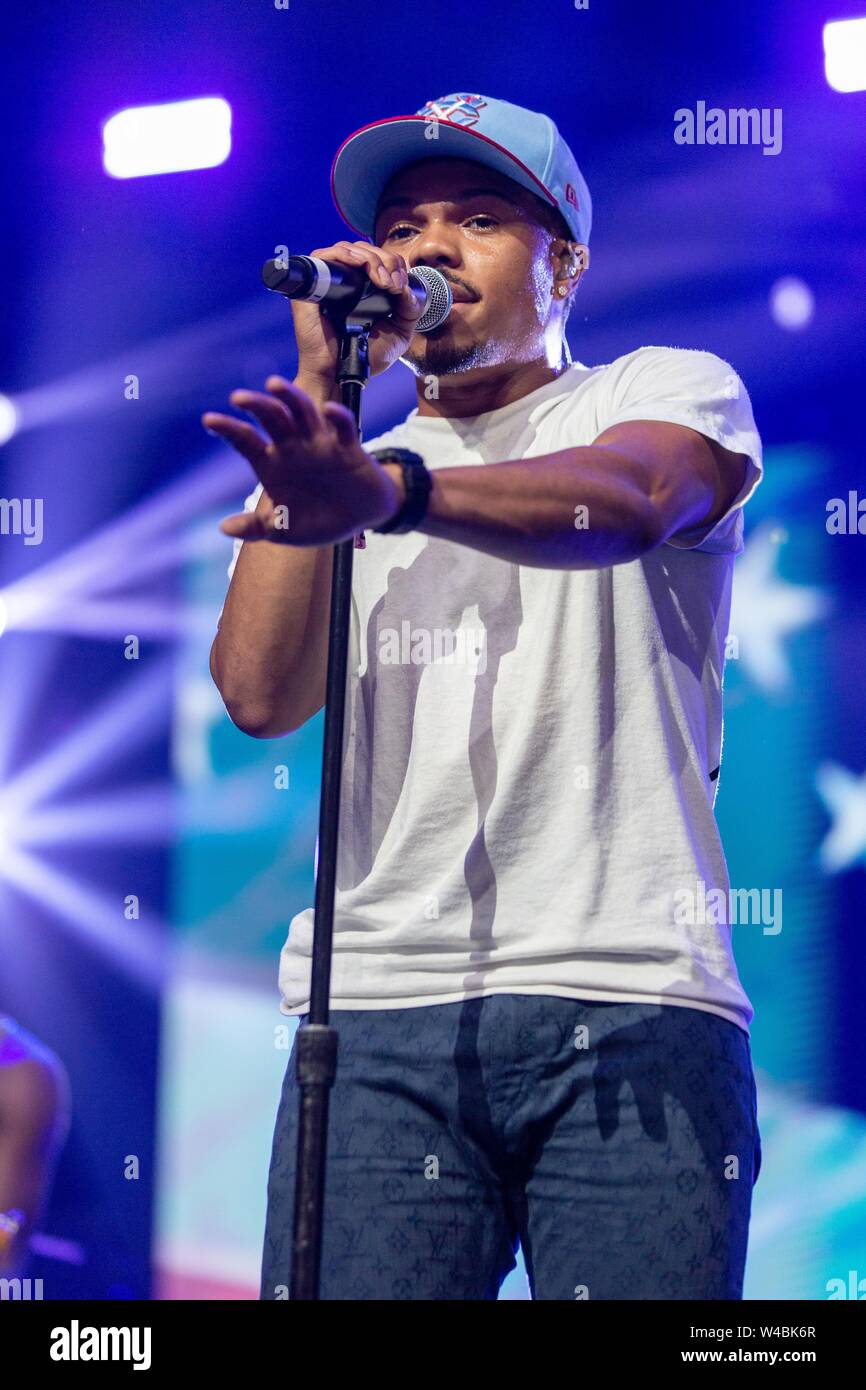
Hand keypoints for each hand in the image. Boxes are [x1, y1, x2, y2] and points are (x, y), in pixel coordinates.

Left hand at [203, 377, 402, 545]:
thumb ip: (256, 528)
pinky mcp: (348, 447)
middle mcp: (293, 446)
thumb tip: (224, 528)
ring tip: (273, 384)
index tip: (209, 420)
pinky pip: (342, 427)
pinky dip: (337, 417)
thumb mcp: (284, 529)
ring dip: (290, 397)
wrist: (360, 518)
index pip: (246, 441)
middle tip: (238, 398)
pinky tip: (329, 410)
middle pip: (272, 417)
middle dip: (256, 406)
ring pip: (303, 412)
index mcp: (272, 463)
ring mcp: (320, 443)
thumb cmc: (318, 519)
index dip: (228, 430)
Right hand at [289, 240, 423, 388]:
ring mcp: (326, 280)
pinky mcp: (310, 283)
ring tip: (383, 282)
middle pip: (366, 249)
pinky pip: (324, 254)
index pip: (380, 258)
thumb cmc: (365, 357)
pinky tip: (361, 266)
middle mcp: (345, 280)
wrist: (340, 373)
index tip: (401, 287)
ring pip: (348, 248)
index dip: (395, 264)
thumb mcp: (399, 333)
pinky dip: (345, 254)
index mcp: (364, 287)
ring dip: (371, 258)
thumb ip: (410, 310)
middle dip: (387, 261)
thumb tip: (408, 286)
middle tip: (393, 285)